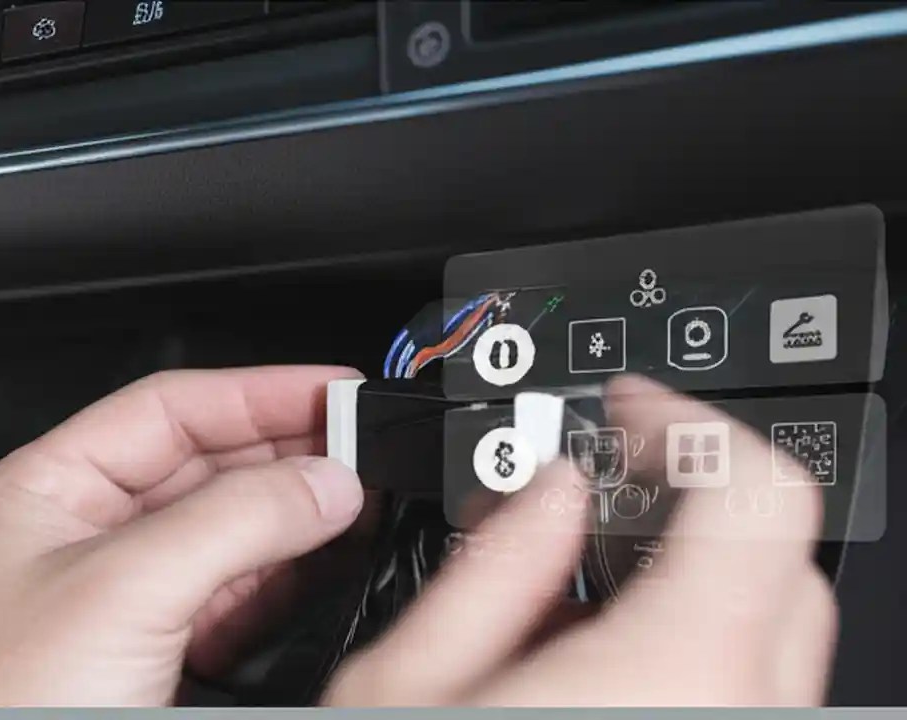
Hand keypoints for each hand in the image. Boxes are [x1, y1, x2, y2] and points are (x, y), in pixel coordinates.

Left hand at [0, 366, 366, 705]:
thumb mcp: (122, 591)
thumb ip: (232, 522)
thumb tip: (320, 481)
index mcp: (42, 493)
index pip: (166, 410)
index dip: (255, 392)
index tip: (329, 390)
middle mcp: (78, 539)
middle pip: (202, 466)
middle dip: (284, 454)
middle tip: (358, 446)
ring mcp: (116, 602)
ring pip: (224, 533)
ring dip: (294, 516)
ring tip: (358, 499)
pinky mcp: (149, 659)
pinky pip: (232, 597)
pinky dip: (285, 579)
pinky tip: (326, 564)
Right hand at [324, 375, 835, 706]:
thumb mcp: (408, 688)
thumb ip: (494, 567)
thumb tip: (544, 491)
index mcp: (667, 674)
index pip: (755, 493)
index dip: (691, 425)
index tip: (625, 414)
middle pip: (775, 560)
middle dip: (686, 504)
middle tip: (595, 490)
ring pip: (771, 635)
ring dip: (690, 581)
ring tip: (577, 586)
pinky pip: (746, 696)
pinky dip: (690, 651)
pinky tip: (594, 662)